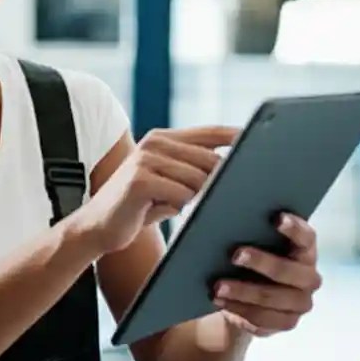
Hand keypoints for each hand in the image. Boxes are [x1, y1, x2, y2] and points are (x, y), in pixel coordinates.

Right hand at [69, 126, 238, 254]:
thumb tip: (233, 172)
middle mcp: (155, 142)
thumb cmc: (138, 208)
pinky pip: (181, 194)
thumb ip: (194, 174)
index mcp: (163, 138)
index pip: (209, 132)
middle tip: (229, 196)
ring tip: (186, 206)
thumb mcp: (169, 185)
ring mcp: (146, 158)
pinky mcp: (139, 180)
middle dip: (221, 180)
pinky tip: (171, 211)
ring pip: (197, 178)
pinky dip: (183, 206)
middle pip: (209, 158)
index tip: (262, 141)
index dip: (235, 136)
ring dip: (199, 197)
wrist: (97, 227)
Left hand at [212, 213, 320, 337]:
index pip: (306, 237)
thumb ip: (249, 225)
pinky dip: (239, 310)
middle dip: (261, 262)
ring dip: (243, 292)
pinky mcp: (286, 322)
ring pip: (273, 298)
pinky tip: (220, 301)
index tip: (275, 218)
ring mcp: (300, 302)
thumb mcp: (252, 239)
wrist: (250, 295)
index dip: (293, 228)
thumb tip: (223, 206)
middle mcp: (309, 276)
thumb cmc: (251, 255)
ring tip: (217, 286)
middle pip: (288, 270)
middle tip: (234, 255)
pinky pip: (263, 319)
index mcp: (305, 249)